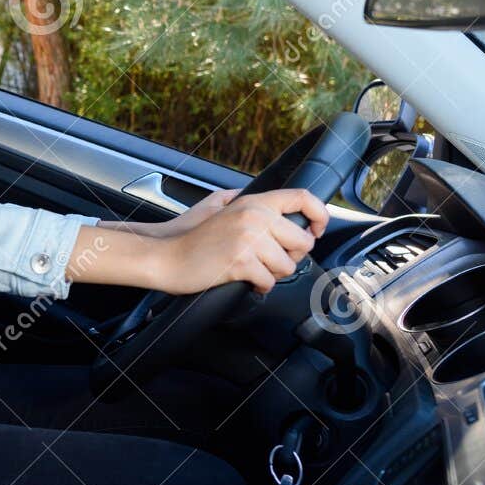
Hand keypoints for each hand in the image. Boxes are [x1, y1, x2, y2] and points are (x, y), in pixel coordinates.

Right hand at [151, 188, 328, 294]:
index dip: (320, 215)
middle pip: (303, 241)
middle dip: (291, 256)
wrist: (164, 256)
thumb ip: (243, 199)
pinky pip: (269, 282)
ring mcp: (249, 240)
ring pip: (288, 265)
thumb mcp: (216, 204)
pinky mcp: (241, 262)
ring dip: (273, 274)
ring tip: (254, 269)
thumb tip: (271, 204)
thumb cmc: (188, 235)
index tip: (316, 230)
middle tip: (271, 259)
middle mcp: (255, 217)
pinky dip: (260, 287)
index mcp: (253, 201)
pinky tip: (246, 281)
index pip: (303, 198)